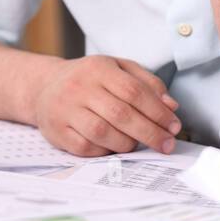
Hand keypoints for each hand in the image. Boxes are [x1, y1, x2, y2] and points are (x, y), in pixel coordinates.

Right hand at [32, 56, 180, 156]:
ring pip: (103, 133)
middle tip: (167, 144)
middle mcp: (79, 87)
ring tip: (138, 143)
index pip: (134, 91)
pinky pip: (86, 148)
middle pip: (121, 114)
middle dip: (149, 132)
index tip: (174, 126)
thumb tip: (171, 106)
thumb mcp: (119, 69)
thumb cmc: (90, 79)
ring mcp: (65, 110)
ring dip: (128, 143)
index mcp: (98, 68)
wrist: (45, 87)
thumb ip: (147, 83)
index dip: (158, 111)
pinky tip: (114, 147)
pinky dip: (106, 151)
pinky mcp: (57, 131)